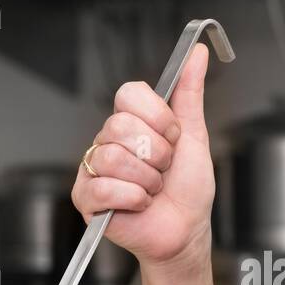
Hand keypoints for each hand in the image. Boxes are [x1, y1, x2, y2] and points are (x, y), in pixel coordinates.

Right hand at [71, 44, 214, 267]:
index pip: (129, 93)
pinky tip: (139, 205)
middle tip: (163, 170)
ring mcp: (94, 167)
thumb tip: (198, 53)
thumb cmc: (188, 189)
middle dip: (156, 154)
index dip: (156, 116)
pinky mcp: (86, 197)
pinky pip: (102, 186)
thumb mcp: (194, 136)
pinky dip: (132, 199)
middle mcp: (108, 139)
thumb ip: (190, 93)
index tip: (173, 136)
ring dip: (146, 180)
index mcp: (132, 121)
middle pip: (120, 125)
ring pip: (113, 157)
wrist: (186, 231)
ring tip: (152, 190)